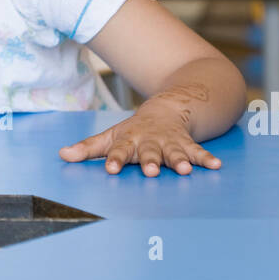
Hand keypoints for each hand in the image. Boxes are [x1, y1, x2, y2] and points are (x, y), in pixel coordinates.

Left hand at [59, 98, 221, 175]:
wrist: (166, 108)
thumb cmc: (134, 131)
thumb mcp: (110, 137)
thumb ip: (88, 148)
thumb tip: (62, 154)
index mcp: (130, 141)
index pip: (119, 151)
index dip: (115, 160)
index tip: (111, 169)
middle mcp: (151, 142)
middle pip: (150, 152)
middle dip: (151, 161)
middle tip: (151, 171)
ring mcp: (170, 142)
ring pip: (175, 152)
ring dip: (180, 160)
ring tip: (186, 170)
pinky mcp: (187, 144)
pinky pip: (198, 152)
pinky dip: (206, 159)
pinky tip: (216, 166)